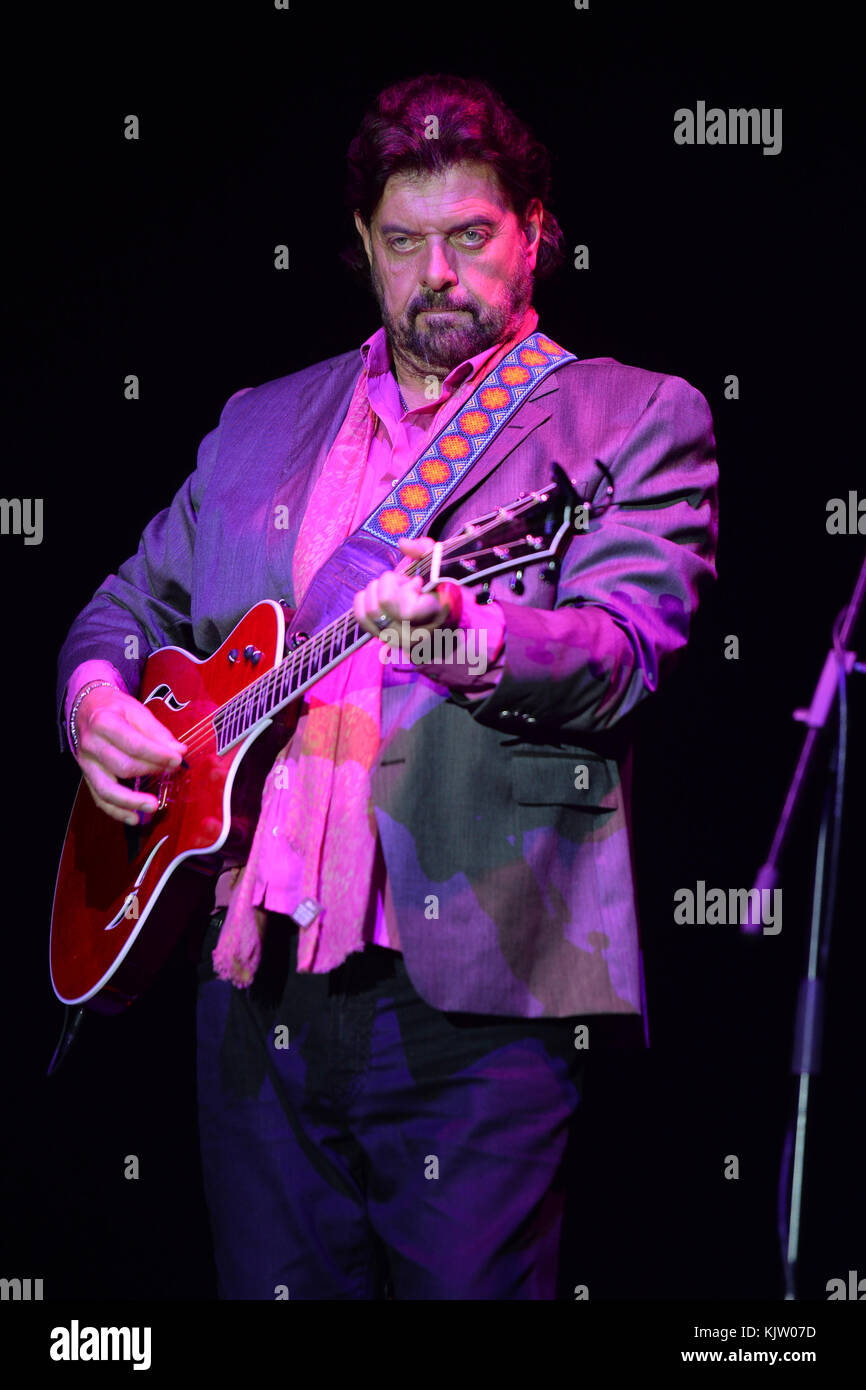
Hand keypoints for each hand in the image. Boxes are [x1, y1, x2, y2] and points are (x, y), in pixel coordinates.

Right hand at [73, 686, 187, 824]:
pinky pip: (99, 798)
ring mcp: (86, 763)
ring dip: (131, 801)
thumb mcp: (137, 710)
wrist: (87, 707)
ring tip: (153, 806)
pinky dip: (116, 811)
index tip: (177, 760)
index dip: (157, 755)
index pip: (134, 744)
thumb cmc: (115, 709)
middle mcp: (91, 744)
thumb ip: (158, 732)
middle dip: (150, 771)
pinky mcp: (87, 776)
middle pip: (122, 766)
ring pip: (107, 788)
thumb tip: (179, 751)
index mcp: (104, 722)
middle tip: (171, 771)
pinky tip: (133, 818)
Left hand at [353, 538, 459, 641]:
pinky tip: (378, 594)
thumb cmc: (440, 591)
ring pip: (371, 609)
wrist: (440, 623)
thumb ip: (426, 549)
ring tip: (392, 589)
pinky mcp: (380, 636)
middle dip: (392, 582)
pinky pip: (360, 614)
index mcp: (432, 618)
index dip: (410, 588)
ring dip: (378, 589)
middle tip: (403, 583)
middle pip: (386, 602)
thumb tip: (402, 543)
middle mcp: (412, 634)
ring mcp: (394, 638)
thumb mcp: (440, 565)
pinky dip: (364, 598)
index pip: (409, 610)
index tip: (419, 584)